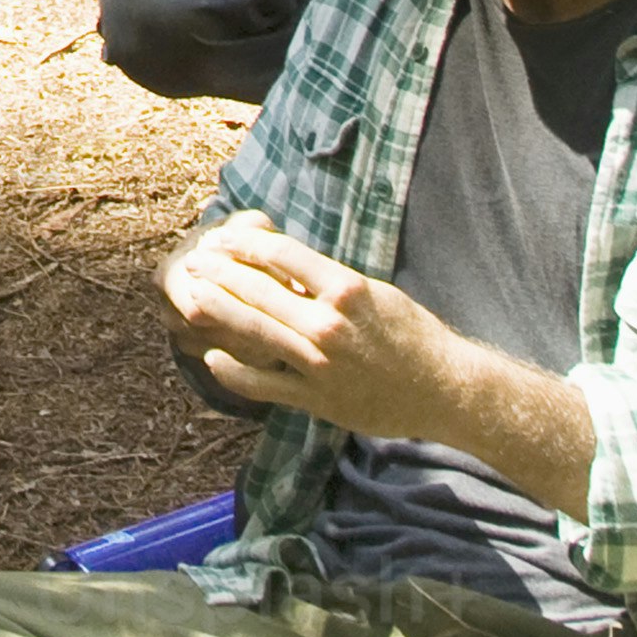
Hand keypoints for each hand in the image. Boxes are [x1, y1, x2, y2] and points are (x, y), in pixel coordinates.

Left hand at [160, 214, 460, 442]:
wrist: (444, 388)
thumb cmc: (413, 334)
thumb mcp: (375, 292)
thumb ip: (329, 281)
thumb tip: (286, 266)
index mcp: (345, 288)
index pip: (280, 254)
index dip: (244, 243)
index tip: (223, 237)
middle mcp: (327, 323)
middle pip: (258, 290)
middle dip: (220, 271)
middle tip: (195, 260)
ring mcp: (319, 363)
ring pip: (254, 331)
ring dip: (218, 310)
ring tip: (192, 295)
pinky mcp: (316, 398)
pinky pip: (264, 384)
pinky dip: (234, 372)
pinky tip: (212, 358)